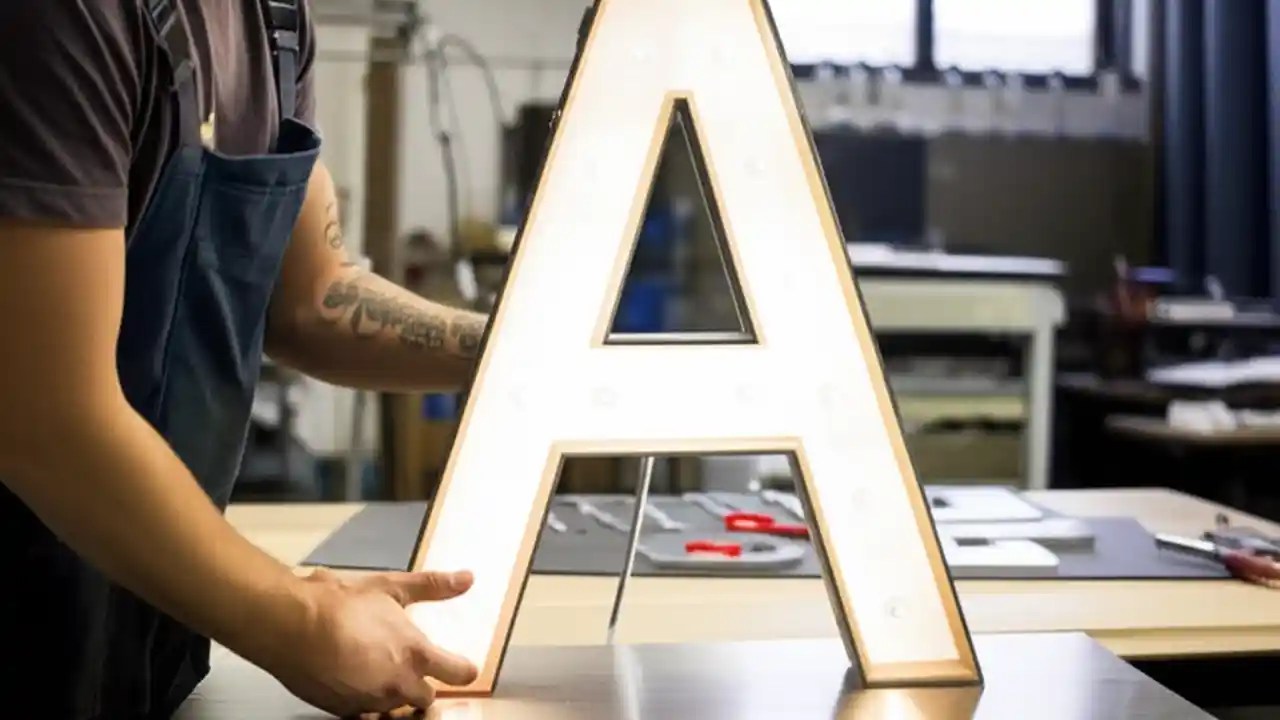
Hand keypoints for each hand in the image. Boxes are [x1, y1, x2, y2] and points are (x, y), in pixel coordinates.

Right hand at [259, 567, 478, 716]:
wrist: (291, 625)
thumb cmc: (341, 604)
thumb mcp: (390, 587)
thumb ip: (432, 586)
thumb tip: (468, 578)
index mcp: (416, 654)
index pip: (458, 673)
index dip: (464, 670)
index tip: (464, 667)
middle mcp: (398, 685)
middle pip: (427, 699)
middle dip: (423, 687)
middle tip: (412, 670)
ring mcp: (370, 702)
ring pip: (395, 709)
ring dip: (394, 696)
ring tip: (380, 676)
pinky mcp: (343, 711)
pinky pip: (365, 714)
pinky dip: (365, 703)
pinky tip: (355, 684)